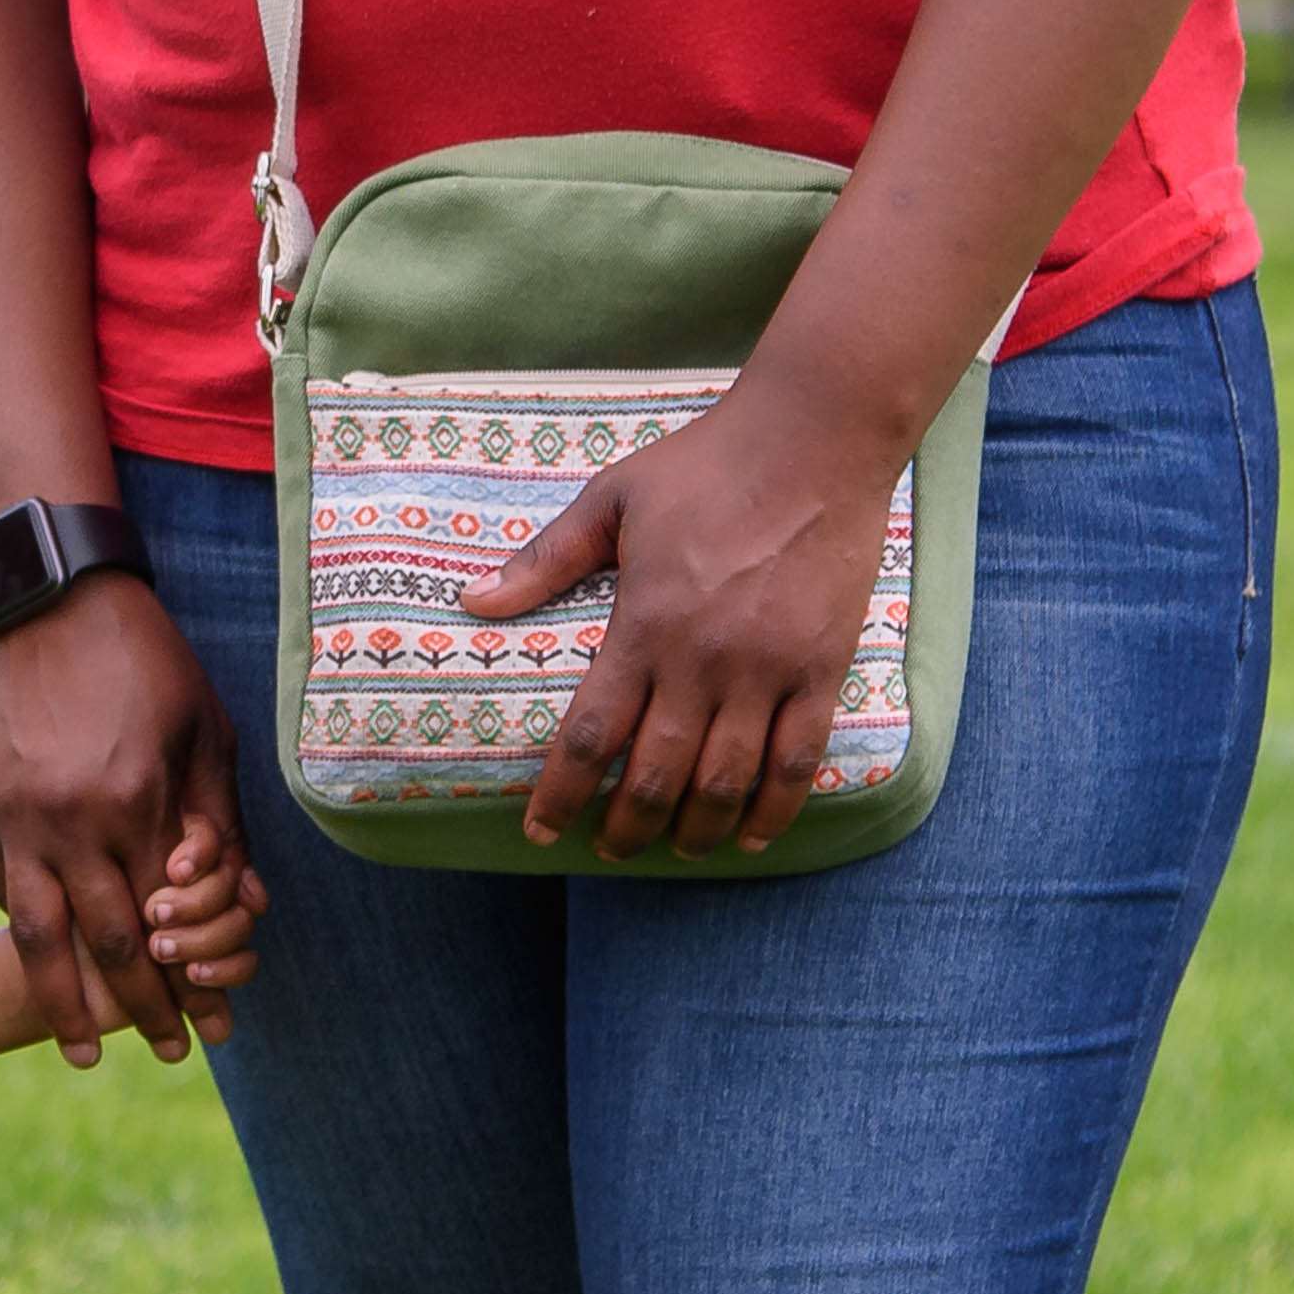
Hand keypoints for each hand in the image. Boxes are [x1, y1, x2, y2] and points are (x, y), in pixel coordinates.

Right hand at [0, 574, 249, 1063]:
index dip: (190, 984)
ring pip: (35, 936)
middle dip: (140, 1010)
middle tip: (170, 1054)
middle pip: (103, 944)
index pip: (164, 922)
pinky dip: (27, 932)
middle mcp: (67, 820)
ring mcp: (13, 815)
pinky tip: (48, 965)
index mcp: (133, 801)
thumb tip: (247, 905)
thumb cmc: (147, 662)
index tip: (213, 1030)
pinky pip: (0, 887)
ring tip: (85, 1054)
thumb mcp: (206, 733)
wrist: (51, 599)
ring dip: (62, 1004)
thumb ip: (222, 825)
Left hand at [470, 382, 897, 859]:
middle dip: (626, 826)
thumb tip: (472, 602)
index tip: (541, 830)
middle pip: (658, 774)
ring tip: (677, 852)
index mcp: (644, 623)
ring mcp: (768, 669)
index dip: (563, 792)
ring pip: (726, 780)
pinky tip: (752, 835)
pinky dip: (774, 807)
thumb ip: (544, 561)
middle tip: (607, 852)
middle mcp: (704, 660)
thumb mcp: (610, 501)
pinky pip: (799, 759)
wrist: (812, 442)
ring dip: (697, 830)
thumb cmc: (703, 466)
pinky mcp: (821, 668)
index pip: (593, 733)